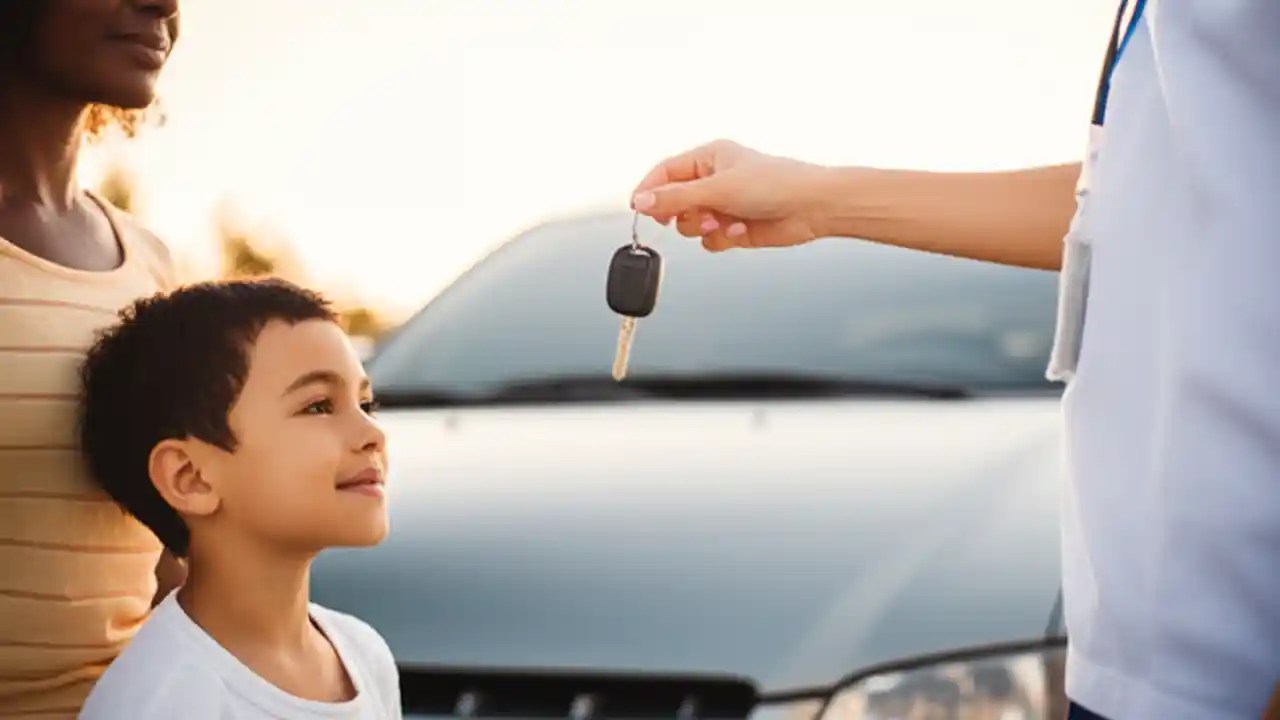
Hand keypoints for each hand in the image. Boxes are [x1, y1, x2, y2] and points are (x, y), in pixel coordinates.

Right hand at [630, 139, 829, 251]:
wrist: (812, 208)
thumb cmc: (776, 184)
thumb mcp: (718, 188)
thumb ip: (675, 198)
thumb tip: (641, 202)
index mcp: (708, 157)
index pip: (664, 172)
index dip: (649, 191)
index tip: (638, 209)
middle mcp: (714, 180)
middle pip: (674, 202)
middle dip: (684, 213)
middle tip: (698, 214)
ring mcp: (723, 205)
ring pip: (690, 225)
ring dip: (704, 227)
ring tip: (724, 220)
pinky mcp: (733, 227)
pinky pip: (710, 240)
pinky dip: (722, 238)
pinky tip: (742, 229)